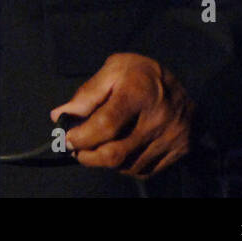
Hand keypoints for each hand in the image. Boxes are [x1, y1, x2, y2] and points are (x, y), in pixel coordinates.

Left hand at [50, 52, 193, 177]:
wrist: (182, 83)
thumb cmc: (140, 73)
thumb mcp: (112, 69)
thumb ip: (86, 94)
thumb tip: (59, 116)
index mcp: (138, 92)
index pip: (106, 125)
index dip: (82, 136)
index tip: (67, 138)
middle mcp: (158, 118)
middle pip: (116, 152)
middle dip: (88, 156)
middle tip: (75, 150)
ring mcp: (172, 137)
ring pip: (128, 166)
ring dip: (104, 163)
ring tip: (94, 149)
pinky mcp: (180, 150)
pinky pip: (144, 170)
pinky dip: (124, 167)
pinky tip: (117, 153)